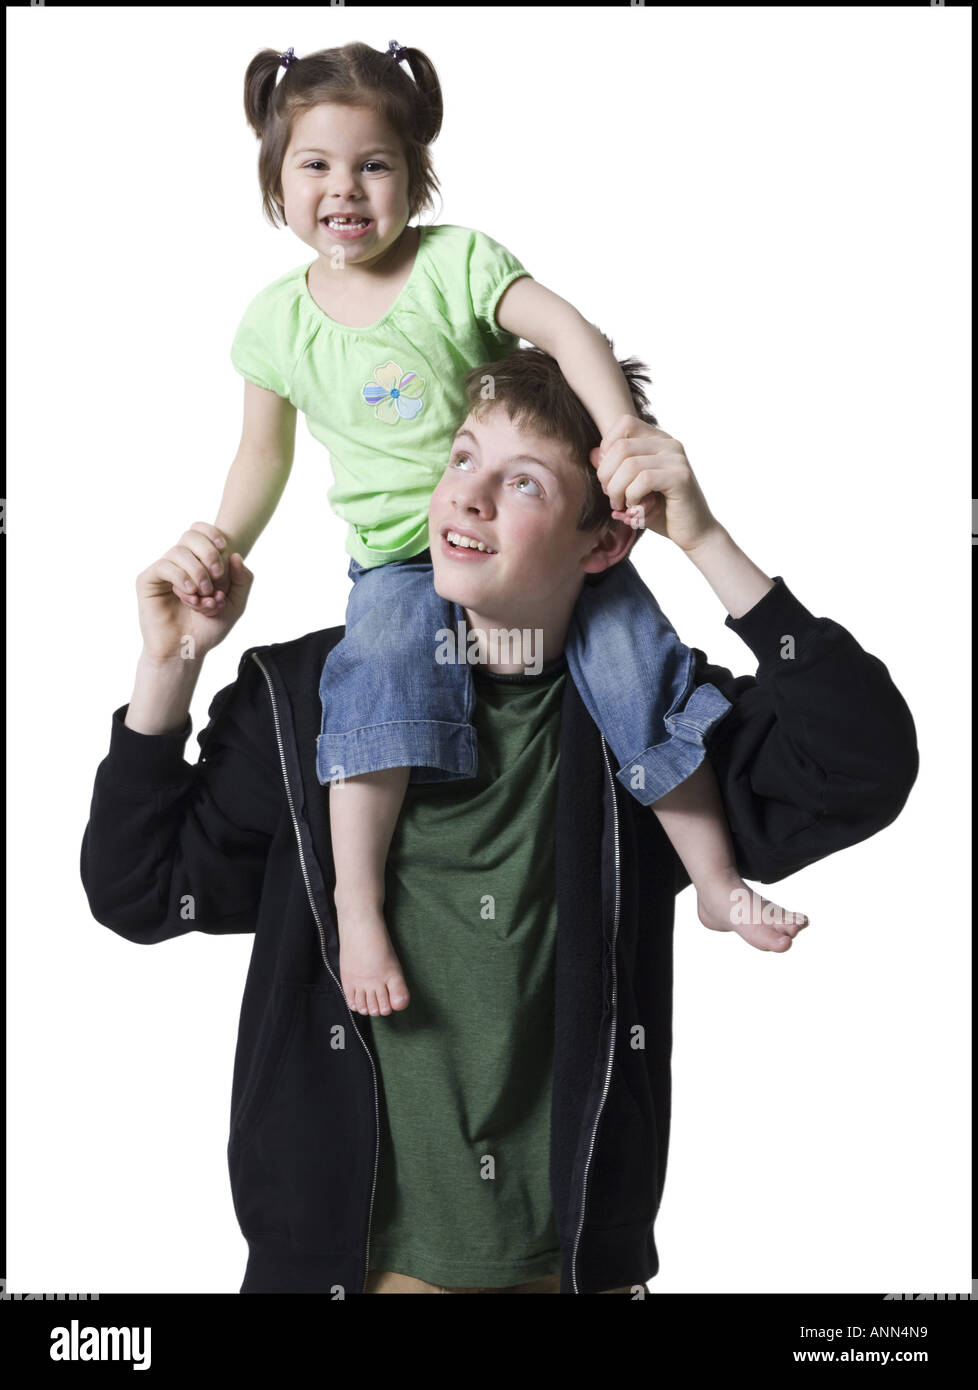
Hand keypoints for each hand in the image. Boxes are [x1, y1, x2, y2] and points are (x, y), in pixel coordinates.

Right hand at [135, 522, 252, 663]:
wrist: (185, 651)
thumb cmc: (207, 629)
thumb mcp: (235, 604)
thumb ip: (242, 580)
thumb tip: (236, 555)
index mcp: (197, 563)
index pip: (200, 531)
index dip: (212, 534)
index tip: (224, 548)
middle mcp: (179, 563)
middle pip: (190, 536)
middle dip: (208, 553)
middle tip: (217, 575)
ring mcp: (163, 571)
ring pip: (179, 551)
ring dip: (197, 572)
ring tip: (203, 595)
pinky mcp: (148, 580)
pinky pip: (164, 566)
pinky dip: (181, 577)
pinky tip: (189, 594)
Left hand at [590, 416, 719, 553]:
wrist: (694, 532)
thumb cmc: (661, 510)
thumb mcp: (630, 488)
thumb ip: (614, 469)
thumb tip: (593, 453)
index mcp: (658, 440)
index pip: (624, 423)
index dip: (606, 448)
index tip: (607, 475)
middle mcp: (669, 443)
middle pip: (621, 446)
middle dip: (606, 475)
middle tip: (612, 497)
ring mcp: (677, 459)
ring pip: (629, 464)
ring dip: (617, 489)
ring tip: (620, 505)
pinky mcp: (680, 477)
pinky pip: (644, 479)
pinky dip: (632, 495)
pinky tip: (635, 507)